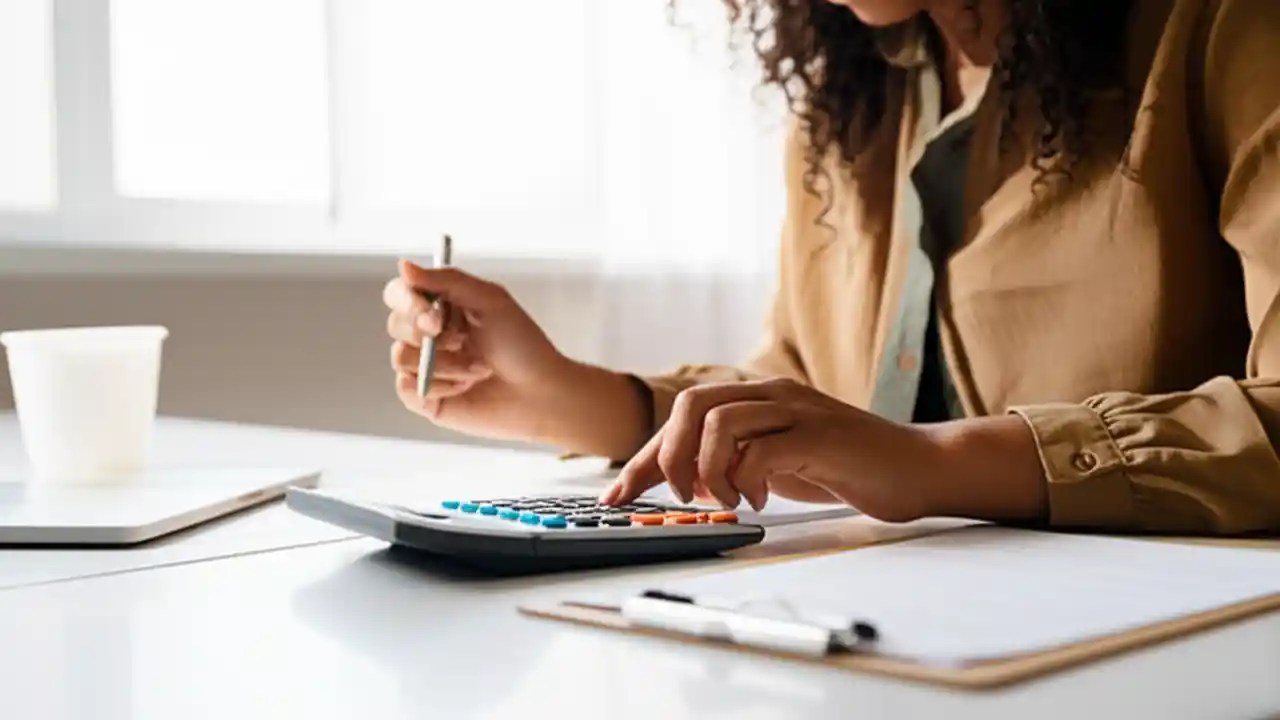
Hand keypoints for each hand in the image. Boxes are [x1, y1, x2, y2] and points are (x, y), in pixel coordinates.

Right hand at [383, 261, 650, 456]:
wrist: (541, 393)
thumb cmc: (523, 345)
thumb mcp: (490, 300)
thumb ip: (447, 280)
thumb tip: (403, 266)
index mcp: (442, 307)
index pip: (399, 293)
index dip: (407, 301)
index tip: (431, 313)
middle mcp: (430, 336)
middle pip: (395, 324)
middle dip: (428, 334)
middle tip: (463, 340)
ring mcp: (426, 368)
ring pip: (401, 357)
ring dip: (445, 364)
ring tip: (478, 369)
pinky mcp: (427, 399)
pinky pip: (408, 388)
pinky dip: (439, 387)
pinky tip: (465, 388)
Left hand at [602, 378, 1049, 522]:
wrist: (919, 467)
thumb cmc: (849, 468)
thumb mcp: (780, 464)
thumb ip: (738, 462)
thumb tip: (687, 482)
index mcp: (759, 398)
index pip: (683, 418)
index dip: (645, 458)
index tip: (616, 494)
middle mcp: (772, 395)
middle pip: (690, 405)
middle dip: (667, 456)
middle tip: (680, 497)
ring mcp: (796, 410)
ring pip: (718, 421)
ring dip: (705, 468)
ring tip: (725, 499)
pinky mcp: (819, 436)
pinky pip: (760, 449)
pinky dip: (747, 479)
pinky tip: (761, 501)